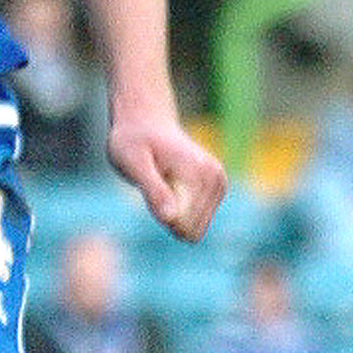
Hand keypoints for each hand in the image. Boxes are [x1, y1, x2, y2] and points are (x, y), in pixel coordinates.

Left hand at [107, 115, 225, 243]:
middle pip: (191, 229)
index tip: (150, 188)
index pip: (183, 224)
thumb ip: (154, 191)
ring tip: (163, 185)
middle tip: (155, 187)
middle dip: (168, 216)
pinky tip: (171, 186)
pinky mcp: (218, 190)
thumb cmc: (134, 142)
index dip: (159, 214)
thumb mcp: (132, 164)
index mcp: (199, 173)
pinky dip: (180, 210)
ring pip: (196, 229)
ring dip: (174, 213)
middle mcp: (216, 179)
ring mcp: (220, 185)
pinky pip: (198, 222)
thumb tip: (171, 219)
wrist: (147, 123)